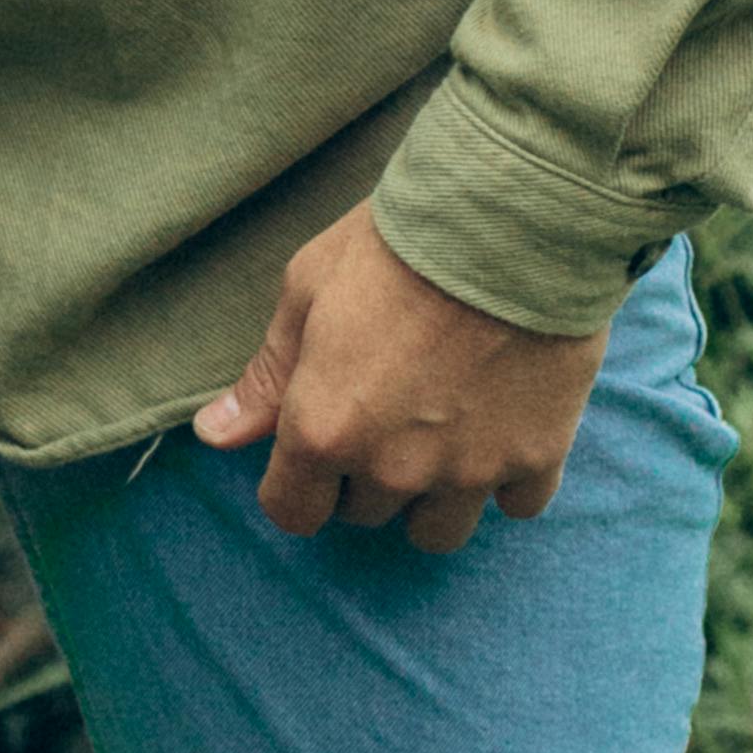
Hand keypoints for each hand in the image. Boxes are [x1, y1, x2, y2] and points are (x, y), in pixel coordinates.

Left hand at [192, 200, 606, 553]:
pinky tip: (503, 428)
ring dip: (431, 496)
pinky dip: (508, 478)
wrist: (511, 220)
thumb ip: (267, 380)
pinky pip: (518, 505)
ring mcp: (468, 469)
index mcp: (323, 430)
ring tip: (442, 435)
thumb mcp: (307, 292)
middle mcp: (392, 468)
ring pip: (437, 531)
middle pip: (365, 514)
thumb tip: (215, 437)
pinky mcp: (537, 456)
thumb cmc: (395, 244)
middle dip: (364, 475)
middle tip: (388, 410)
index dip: (298, 485)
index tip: (316, 449)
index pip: (292, 512)